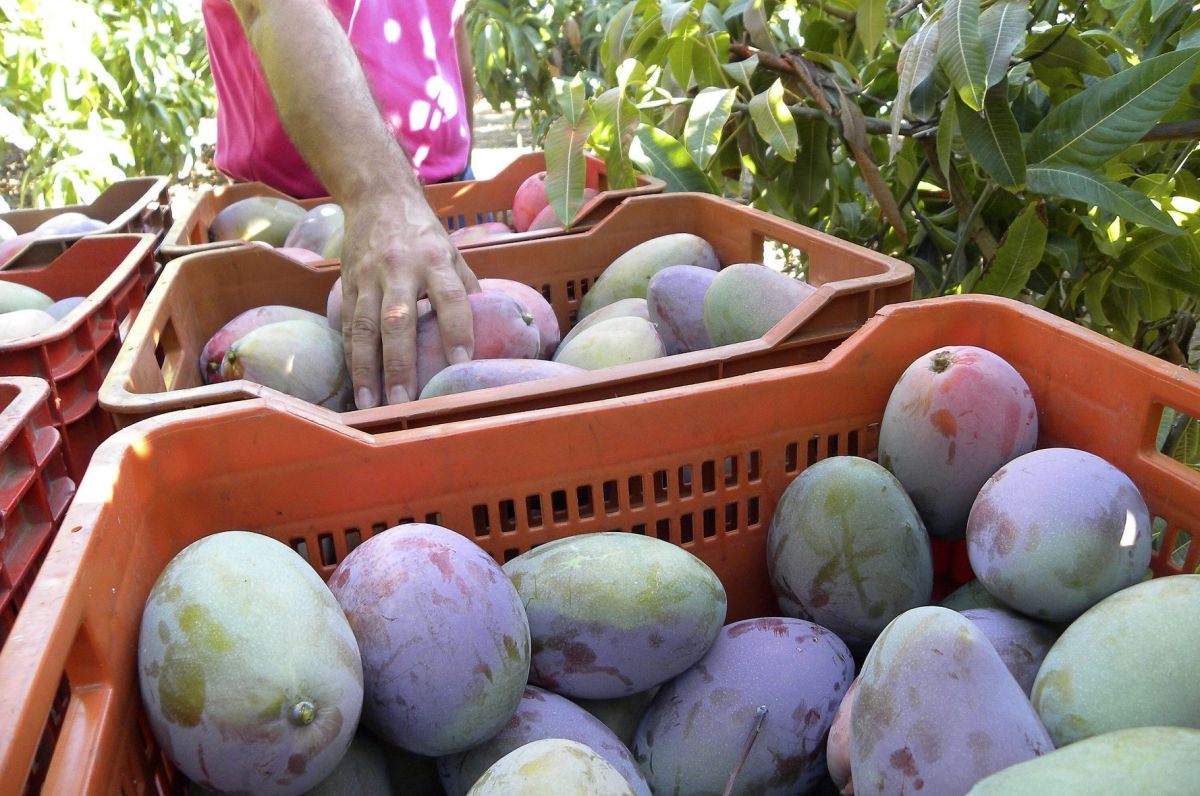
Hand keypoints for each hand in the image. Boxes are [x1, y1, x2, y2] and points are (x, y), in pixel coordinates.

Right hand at [339, 195, 479, 407]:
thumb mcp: (452, 253)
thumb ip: (466, 290)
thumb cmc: (423, 234)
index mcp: (434, 261)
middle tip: (404, 402)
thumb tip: (489, 329)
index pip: (450, 298)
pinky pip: (347, 326)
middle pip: (399, 321)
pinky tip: (357, 384)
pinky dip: (351, 358)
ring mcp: (369, 278)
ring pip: (364, 328)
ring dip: (367, 370)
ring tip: (370, 404)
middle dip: (400, 364)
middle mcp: (400, 269)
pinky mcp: (347, 284)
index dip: (458, 330)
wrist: (377, 198)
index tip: (463, 363)